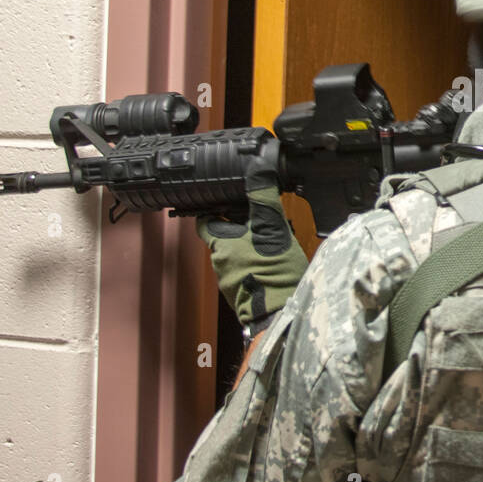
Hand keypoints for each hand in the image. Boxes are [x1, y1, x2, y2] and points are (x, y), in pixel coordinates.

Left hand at [195, 136, 307, 327]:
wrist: (277, 313)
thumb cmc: (271, 272)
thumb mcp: (272, 227)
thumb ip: (263, 197)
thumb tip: (259, 168)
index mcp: (221, 242)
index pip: (205, 220)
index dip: (211, 208)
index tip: (221, 201)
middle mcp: (219, 261)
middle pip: (222, 236)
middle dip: (237, 227)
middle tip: (256, 219)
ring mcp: (228, 279)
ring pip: (234, 254)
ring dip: (247, 246)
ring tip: (268, 241)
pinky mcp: (240, 292)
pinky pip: (243, 272)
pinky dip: (253, 264)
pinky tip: (270, 262)